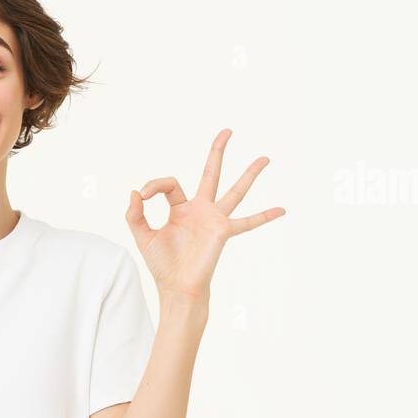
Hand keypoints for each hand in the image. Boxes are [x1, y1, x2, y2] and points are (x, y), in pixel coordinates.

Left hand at [126, 128, 283, 302]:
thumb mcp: (143, 236)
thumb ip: (135, 214)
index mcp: (180, 209)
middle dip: (218, 152)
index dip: (154, 185)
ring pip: (235, 191)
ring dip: (250, 174)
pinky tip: (282, 209)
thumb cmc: (162, 265)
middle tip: (228, 131)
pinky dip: (265, 216)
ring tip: (265, 158)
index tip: (143, 195)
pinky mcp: (222, 231)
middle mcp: (200, 210)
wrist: (176, 287)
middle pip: (210, 174)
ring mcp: (214, 219)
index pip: (169, 184)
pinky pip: (247, 222)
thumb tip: (135, 192)